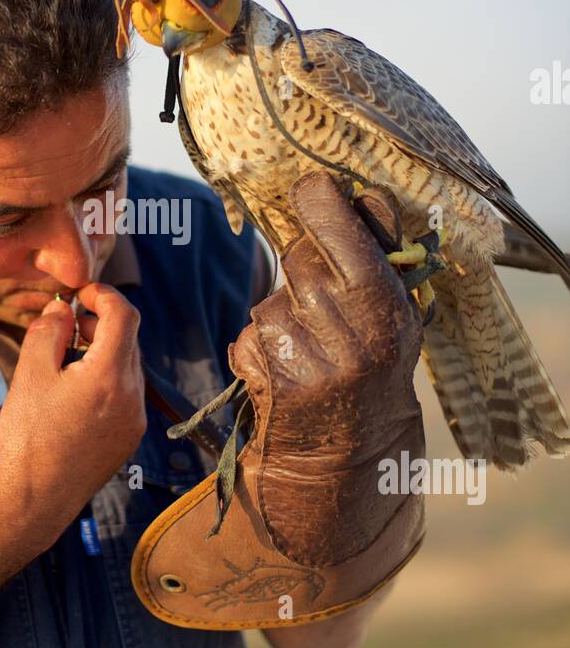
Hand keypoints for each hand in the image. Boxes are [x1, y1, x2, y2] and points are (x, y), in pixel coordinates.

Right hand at [0, 282, 146, 549]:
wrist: (35, 500)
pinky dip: (107, 378)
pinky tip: (75, 390)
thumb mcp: (31, 374)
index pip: (125, 314)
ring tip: (66, 357)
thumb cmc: (29, 437)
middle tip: (66, 325)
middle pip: (128, 340)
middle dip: (100, 323)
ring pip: (128, 366)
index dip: (104, 295)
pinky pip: (126, 393)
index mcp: (110, 376)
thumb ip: (48, 332)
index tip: (81, 293)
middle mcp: (132, 396)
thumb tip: (63, 308)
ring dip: (103, 351)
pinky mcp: (129, 437)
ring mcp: (135, 419)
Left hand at [230, 169, 424, 566]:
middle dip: (304, 267)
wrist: (349, 458)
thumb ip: (380, 257)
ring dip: (283, 316)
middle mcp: (349, 327)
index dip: (321, 199)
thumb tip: (363, 193)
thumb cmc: (374, 370)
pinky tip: (288, 375)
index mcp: (385, 303)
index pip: (340, 222)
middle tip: (322, 301)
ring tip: (312, 351)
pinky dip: (261, 350)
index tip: (315, 189)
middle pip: (300, 256)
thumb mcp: (396, 317)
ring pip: (272, 299)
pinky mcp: (270, 375)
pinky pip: (251, 335)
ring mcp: (307, 352)